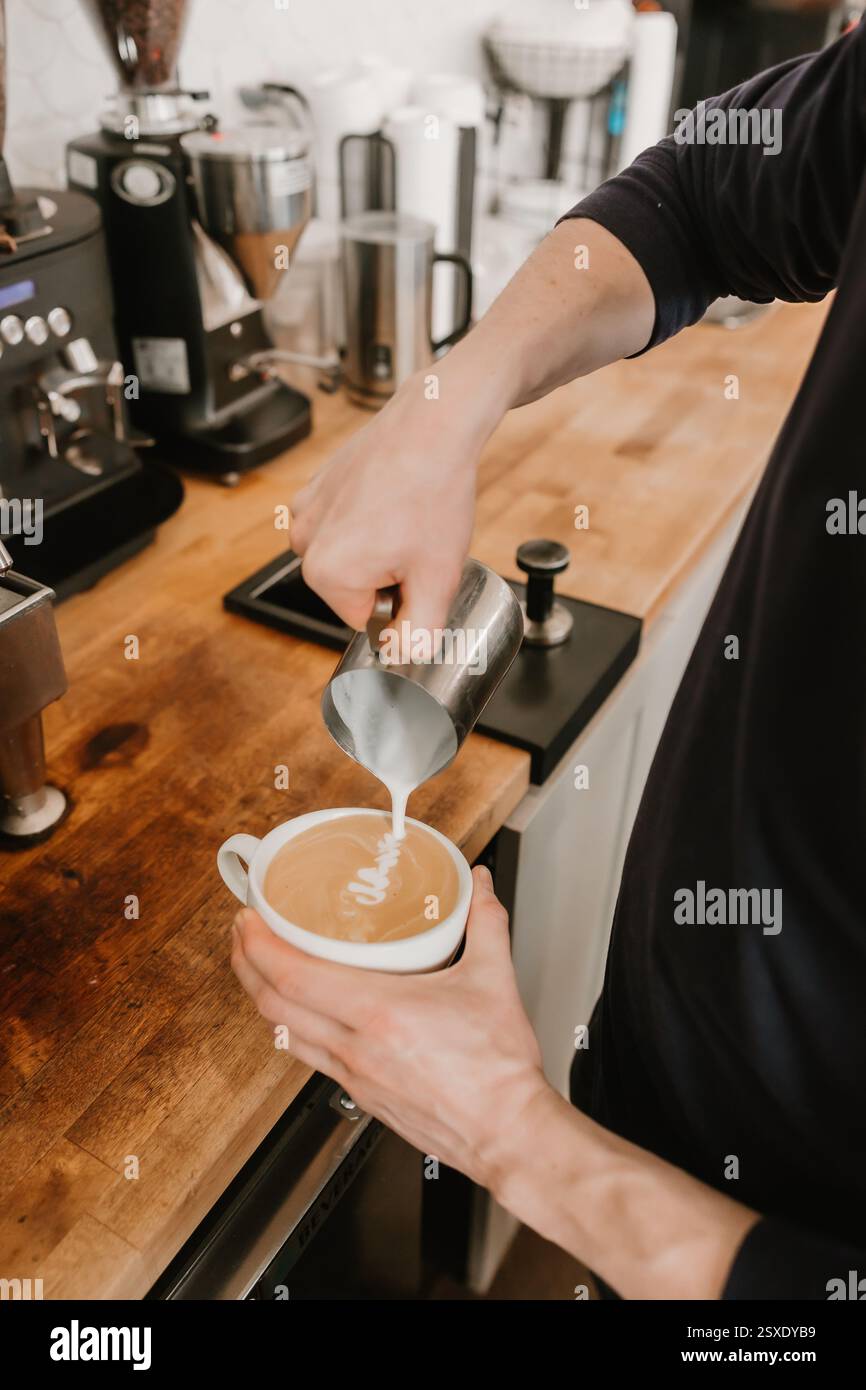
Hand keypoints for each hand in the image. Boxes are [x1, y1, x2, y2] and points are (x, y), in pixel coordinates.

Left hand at [230, 865, 549, 1189]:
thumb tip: (479, 886)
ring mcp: (354, 1076)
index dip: (259, 945)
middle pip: (274, 1004)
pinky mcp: (361, 1096)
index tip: (249, 919)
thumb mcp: (494, 980)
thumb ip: (485, 922)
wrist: (507, 1132)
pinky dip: (294, 1028)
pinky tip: (303, 1015)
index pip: (293, 976)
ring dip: (264, 998)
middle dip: (247, 964)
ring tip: (262, 968)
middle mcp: (356, 1047)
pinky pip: (311, 1057)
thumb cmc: (497, 1071)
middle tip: (244, 934)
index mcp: (379, 1013)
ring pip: (286, 1034)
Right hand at [290, 364, 506, 635]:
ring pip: (347, 556)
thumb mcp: (438, 579)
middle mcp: (303, 543)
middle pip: (352, 588)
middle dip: (386, 575)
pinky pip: (341, 524)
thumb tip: (405, 659)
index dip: (401, 601)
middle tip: (416, 541)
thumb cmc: (434, 494)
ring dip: (375, 547)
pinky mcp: (315, 486)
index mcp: (327, 574)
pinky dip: (365, 519)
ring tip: (405, 518)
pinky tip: (391, 499)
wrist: (433, 424)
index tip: (418, 569)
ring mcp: (305, 511)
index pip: (365, 619)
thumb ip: (420, 634)